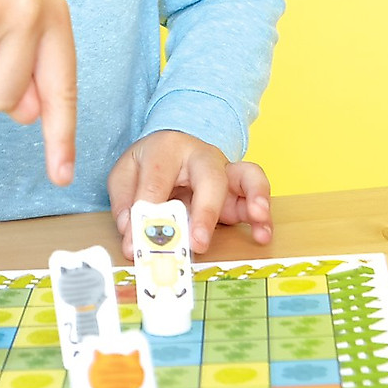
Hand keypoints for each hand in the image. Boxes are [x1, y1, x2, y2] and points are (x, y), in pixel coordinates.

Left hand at [106, 129, 271, 259]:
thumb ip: (125, 202)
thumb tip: (130, 232)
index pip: (157, 178)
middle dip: (205, 211)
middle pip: (209, 175)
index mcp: (167, 149)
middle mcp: (201, 156)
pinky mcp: (239, 190)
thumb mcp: (126, 174)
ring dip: (255, 197)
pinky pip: (257, 195)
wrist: (172, 146)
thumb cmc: (150, 163)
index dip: (147, 208)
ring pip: (248, 175)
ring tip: (258, 217)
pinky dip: (263, 215)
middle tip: (198, 241)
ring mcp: (224, 172)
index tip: (138, 237)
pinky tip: (262, 234)